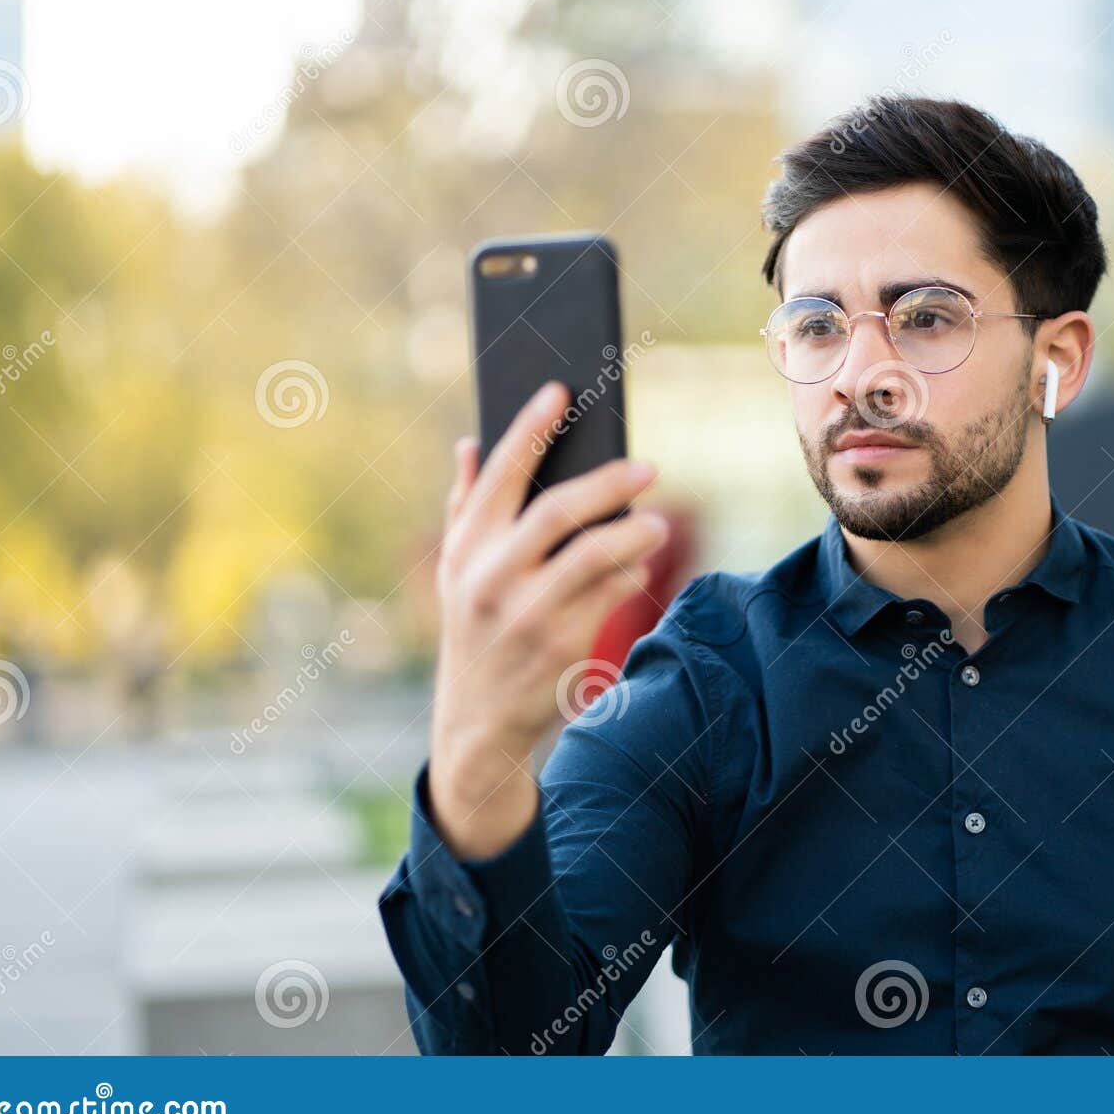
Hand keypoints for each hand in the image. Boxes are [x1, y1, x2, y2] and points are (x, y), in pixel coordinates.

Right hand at [427, 381, 666, 858]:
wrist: (477, 722)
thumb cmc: (474, 629)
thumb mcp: (456, 572)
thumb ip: (466, 507)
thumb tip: (470, 443)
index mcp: (464, 548)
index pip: (501, 474)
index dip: (531, 428)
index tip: (561, 391)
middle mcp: (490, 577)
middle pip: (558, 510)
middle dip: (608, 482)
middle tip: (648, 467)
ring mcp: (527, 613)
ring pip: (595, 555)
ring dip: (634, 533)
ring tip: (658, 524)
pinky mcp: (561, 646)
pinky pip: (610, 596)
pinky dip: (631, 573)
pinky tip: (641, 562)